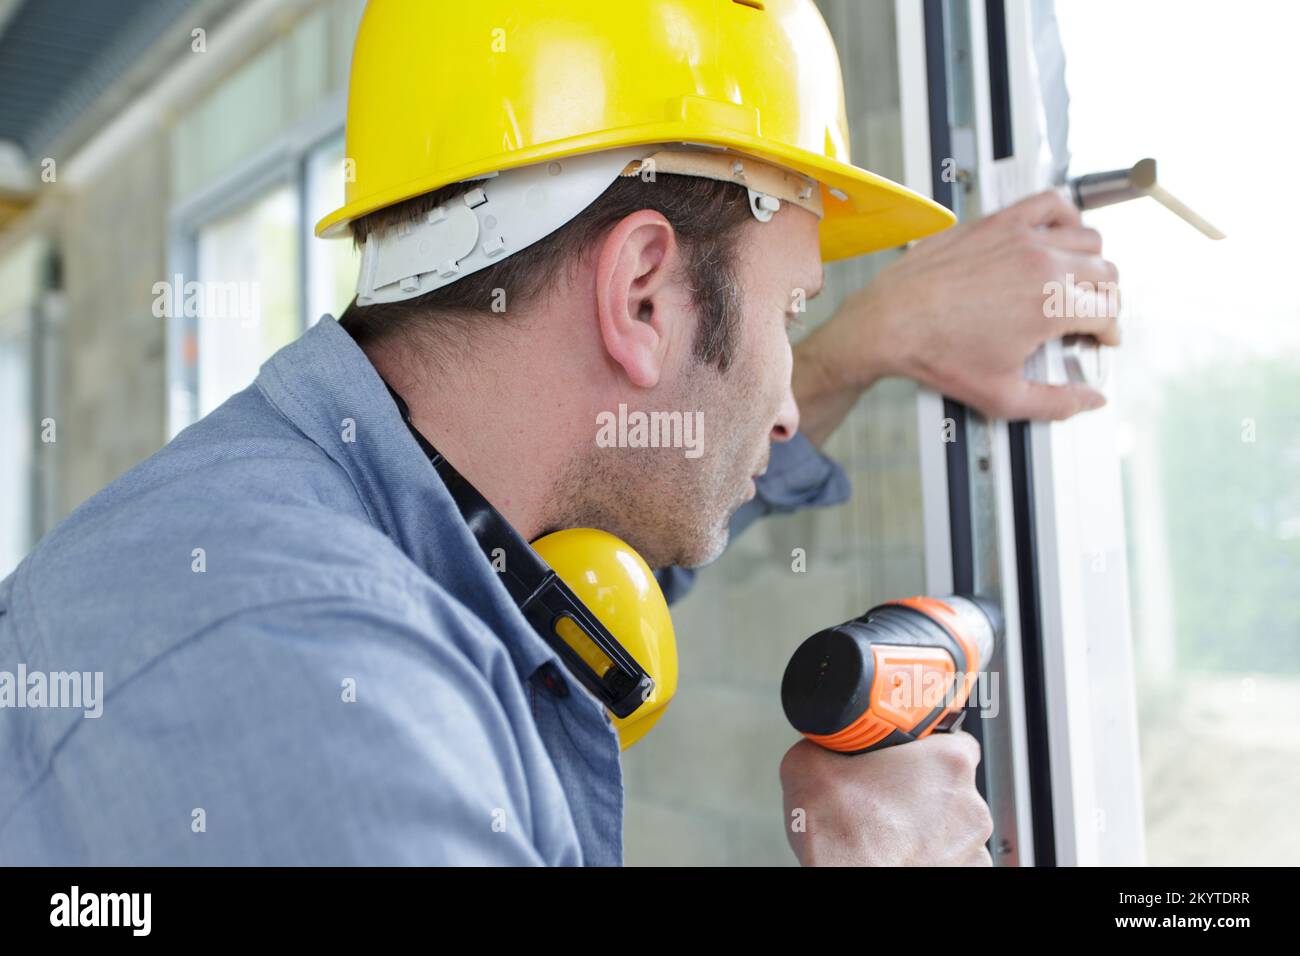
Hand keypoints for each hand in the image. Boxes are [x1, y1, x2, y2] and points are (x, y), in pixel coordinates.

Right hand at [779, 732, 993, 865]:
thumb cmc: (841, 833)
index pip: (955, 738)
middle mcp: (968, 802)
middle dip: (921, 786)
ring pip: (949, 821)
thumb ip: (830, 742)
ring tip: (889, 826)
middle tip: (885, 793)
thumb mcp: (811, 760)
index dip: (926, 746)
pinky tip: (900, 850)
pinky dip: (930, 852)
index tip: (905, 752)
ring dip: (927, 822)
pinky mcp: (965, 871)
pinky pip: (950, 853)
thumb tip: (823, 740)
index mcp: (947, 762)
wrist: (844, 875)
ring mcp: (968, 842)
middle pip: (949, 783)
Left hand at [793, 189, 1120, 444]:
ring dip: (1092, 262)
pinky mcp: (997, 223)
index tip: (1099, 340)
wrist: (889, 323)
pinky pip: (1051, 203)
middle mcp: (1043, 263)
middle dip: (1104, 301)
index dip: (1109, 332)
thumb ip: (1057, 402)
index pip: (1109, 312)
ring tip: (1076, 284)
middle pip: (1106, 274)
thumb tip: (1092, 400)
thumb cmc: (936, 355)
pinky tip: (1060, 236)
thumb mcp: (1002, 397)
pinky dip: (1067, 216)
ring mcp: (1021, 237)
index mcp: (1051, 306)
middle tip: (1088, 319)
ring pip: (1088, 239)